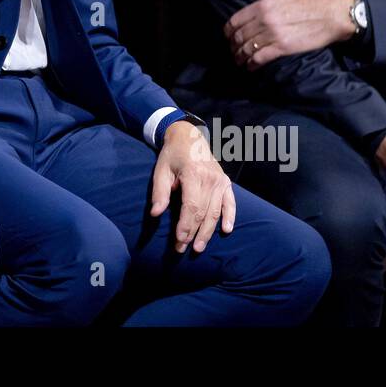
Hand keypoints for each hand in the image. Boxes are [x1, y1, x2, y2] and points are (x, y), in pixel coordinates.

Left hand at [150, 120, 235, 252]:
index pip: (191, 206)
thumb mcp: (161, 170)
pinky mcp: (226, 182)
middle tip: (184, 249)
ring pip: (216, 211)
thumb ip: (160, 192)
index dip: (185, 225)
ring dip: (208, 231)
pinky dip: (230, 217)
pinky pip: (230, 202)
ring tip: (199, 247)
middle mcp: (210, 178)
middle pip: (203, 212)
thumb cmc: (172, 155)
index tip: (179, 240)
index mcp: (193, 174)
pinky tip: (226, 230)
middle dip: (194, 233)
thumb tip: (155, 214)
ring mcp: (220, 180)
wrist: (189, 137)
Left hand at [225, 0, 355, 69]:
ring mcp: (273, 34)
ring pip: (247, 49)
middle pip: (239, 37)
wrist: (333, 15)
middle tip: (233, 51)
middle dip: (233, 46)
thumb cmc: (308, 0)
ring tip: (240, 60)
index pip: (235, 21)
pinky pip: (260, 58)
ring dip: (240, 57)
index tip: (228, 37)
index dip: (228, 31)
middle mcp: (265, 20)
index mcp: (262, 5)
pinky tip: (250, 66)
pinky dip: (252, 64)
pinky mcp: (283, 48)